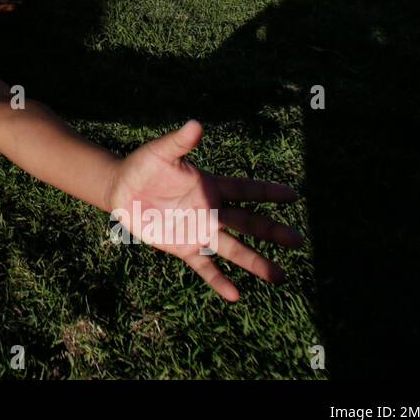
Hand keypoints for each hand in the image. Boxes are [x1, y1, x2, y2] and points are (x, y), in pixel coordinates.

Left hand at [106, 120, 302, 301]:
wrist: (121, 190)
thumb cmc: (143, 166)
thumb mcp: (160, 153)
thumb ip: (179, 142)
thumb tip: (195, 124)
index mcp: (210, 186)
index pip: (246, 189)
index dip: (268, 192)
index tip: (294, 195)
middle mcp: (211, 210)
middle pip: (248, 222)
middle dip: (273, 231)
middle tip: (298, 241)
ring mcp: (199, 231)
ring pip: (233, 249)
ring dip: (255, 262)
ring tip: (279, 277)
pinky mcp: (184, 247)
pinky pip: (204, 266)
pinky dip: (218, 280)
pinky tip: (234, 295)